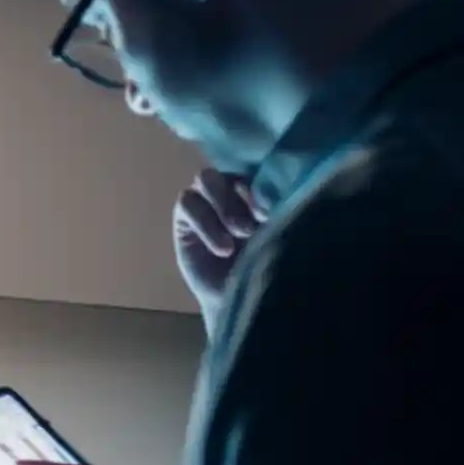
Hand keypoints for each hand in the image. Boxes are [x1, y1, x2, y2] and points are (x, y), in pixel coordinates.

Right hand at [173, 169, 266, 334]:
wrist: (242, 299)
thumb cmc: (267, 266)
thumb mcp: (278, 234)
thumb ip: (276, 209)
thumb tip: (272, 194)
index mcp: (261, 188)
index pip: (258, 166)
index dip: (264, 184)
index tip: (271, 213)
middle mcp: (233, 189)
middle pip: (231, 168)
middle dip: (242, 196)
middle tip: (253, 227)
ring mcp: (207, 201)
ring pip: (206, 178)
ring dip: (223, 206)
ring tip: (238, 236)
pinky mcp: (185, 217)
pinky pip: (188, 203)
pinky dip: (206, 223)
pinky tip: (222, 248)